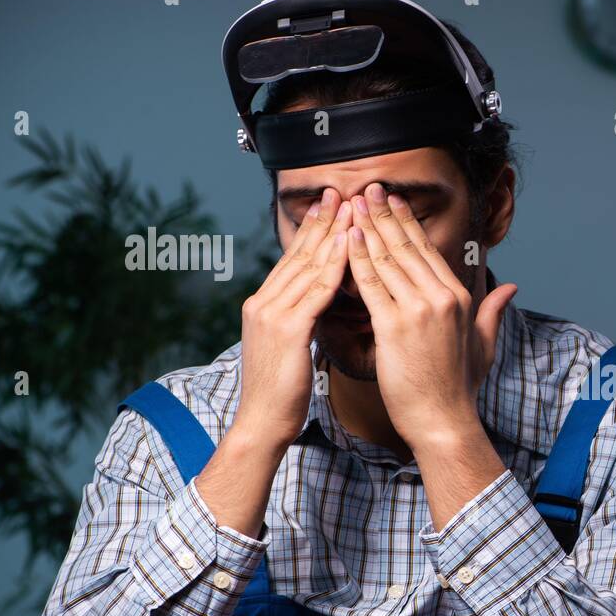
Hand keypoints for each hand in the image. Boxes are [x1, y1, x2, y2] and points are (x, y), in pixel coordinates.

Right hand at [232, 189, 351, 452]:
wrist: (262, 423)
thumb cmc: (281, 392)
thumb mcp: (289, 346)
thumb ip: (300, 319)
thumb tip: (319, 303)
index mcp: (263, 304)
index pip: (293, 259)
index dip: (314, 231)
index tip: (332, 206)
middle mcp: (263, 301)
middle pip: (300, 253)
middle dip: (324, 221)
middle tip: (343, 192)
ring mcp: (272, 313)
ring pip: (308, 265)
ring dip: (333, 234)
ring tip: (352, 208)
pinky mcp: (286, 328)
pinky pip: (316, 290)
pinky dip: (334, 266)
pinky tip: (351, 247)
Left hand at [346, 182, 516, 451]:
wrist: (442, 420)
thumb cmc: (459, 388)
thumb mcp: (484, 344)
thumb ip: (493, 311)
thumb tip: (511, 288)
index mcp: (460, 298)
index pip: (428, 252)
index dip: (408, 223)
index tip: (393, 202)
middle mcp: (441, 297)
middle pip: (407, 247)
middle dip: (385, 215)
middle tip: (368, 189)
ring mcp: (418, 310)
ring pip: (387, 259)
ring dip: (367, 228)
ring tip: (352, 205)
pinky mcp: (394, 326)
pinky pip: (370, 284)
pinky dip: (356, 259)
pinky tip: (345, 240)